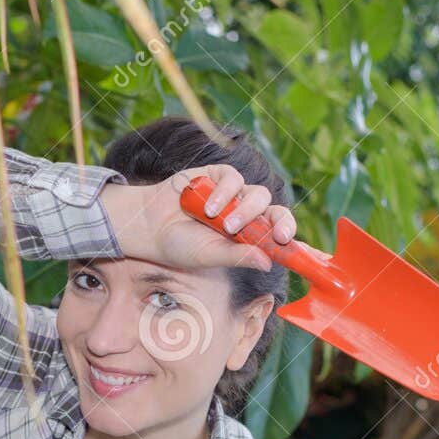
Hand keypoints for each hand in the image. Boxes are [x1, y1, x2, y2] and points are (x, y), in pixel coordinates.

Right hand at [99, 163, 296, 272]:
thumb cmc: (181, 246)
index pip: (278, 232)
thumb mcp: (211, 257)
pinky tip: (208, 208)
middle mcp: (246, 214)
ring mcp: (234, 194)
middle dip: (276, 222)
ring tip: (221, 224)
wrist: (151, 227)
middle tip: (272, 234)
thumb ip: (238, 257)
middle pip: (275, 210)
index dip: (287, 234)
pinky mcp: (218, 176)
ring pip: (257, 195)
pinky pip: (233, 178)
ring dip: (244, 211)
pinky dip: (224, 193)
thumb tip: (268, 262)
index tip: (286, 241)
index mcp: (249, 236)